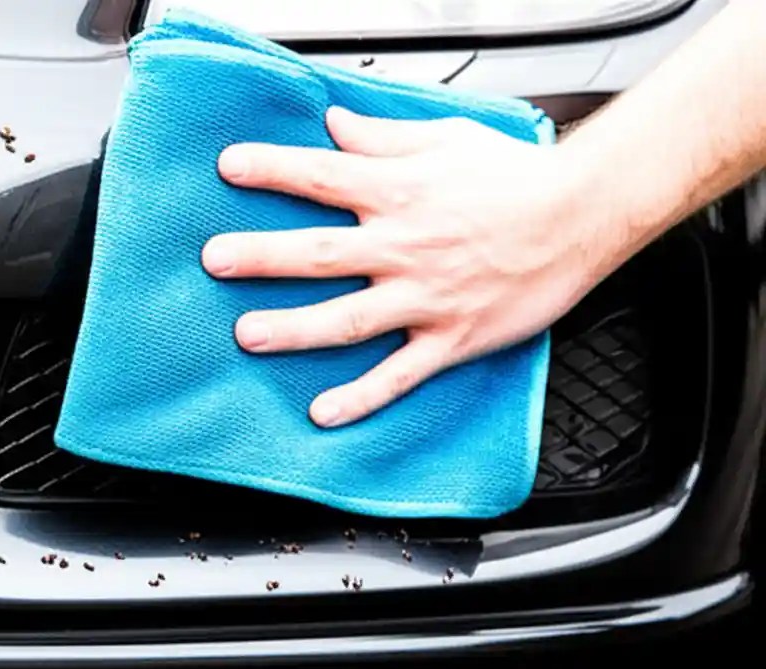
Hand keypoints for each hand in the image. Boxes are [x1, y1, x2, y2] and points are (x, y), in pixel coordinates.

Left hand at [204, 106, 621, 427]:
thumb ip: (383, 138)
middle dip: (261, 256)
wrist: (584, 216)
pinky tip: (323, 412)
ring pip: (347, 318)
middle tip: (216, 259)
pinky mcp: (452, 337)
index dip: (272, 169)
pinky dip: (362, 397)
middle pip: (319, 253)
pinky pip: (400, 374)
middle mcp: (406, 247)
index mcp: (401, 193)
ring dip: (293, 328)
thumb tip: (335, 124)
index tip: (229, 168)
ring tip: (248, 334)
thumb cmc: (518, 177)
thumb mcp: (447, 139)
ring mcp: (427, 297)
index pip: (322, 176)